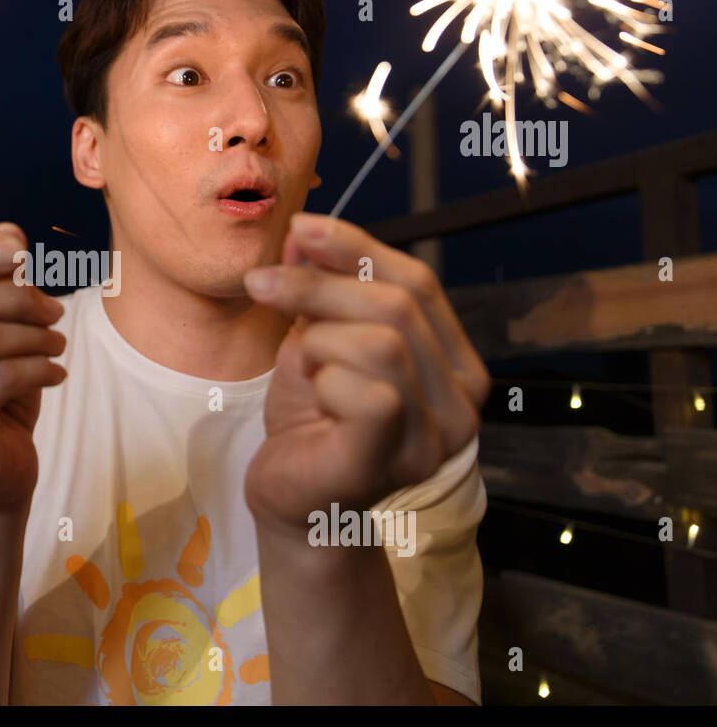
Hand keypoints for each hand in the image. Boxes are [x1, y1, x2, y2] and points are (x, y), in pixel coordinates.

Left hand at [241, 212, 489, 528]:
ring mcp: (435, 441)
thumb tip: (305, 228)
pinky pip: (368, 395)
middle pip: (399, 307)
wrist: (288, 498)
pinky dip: (323, 382)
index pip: (420, 284)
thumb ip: (321, 287)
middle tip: (264, 285)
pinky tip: (313, 401)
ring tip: (301, 366)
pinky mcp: (393, 464)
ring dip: (318, 341)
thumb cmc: (311, 419)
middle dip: (320, 285)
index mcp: (456, 366)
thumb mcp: (317, 338)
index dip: (358, 247)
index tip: (301, 228)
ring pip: (382, 344)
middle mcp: (463, 405)